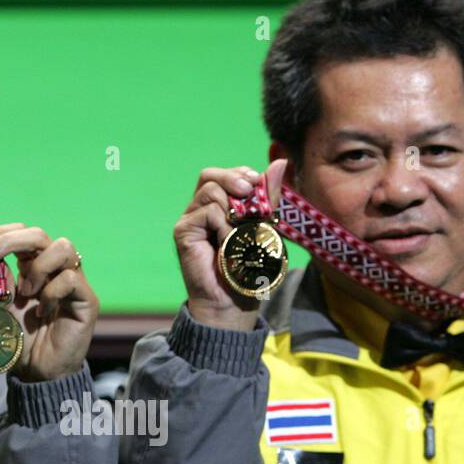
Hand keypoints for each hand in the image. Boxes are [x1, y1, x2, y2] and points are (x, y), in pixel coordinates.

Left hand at [0, 225, 96, 382]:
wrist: (36, 371)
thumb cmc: (19, 340)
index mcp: (34, 266)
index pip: (23, 232)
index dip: (2, 232)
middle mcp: (55, 270)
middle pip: (40, 234)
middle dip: (11, 240)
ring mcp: (74, 283)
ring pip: (63, 248)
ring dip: (36, 268)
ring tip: (26, 293)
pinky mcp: (87, 300)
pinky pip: (70, 280)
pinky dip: (51, 293)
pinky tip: (43, 312)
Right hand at [174, 159, 287, 331]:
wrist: (234, 301)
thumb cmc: (249, 269)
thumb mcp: (266, 227)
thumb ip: (268, 197)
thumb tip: (280, 162)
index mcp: (220, 207)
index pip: (226, 175)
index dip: (241, 173)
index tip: (259, 183)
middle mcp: (201, 210)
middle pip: (210, 175)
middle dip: (234, 178)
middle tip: (250, 191)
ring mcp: (190, 220)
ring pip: (209, 190)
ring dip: (232, 207)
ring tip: (239, 232)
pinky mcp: (183, 232)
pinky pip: (206, 211)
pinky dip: (223, 224)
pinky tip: (227, 242)